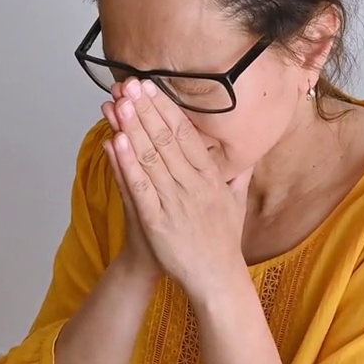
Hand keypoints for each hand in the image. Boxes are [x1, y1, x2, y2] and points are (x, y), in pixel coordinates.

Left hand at [105, 80, 252, 301]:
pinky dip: (126, 163)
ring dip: (133, 127)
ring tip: (118, 102)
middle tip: (130, 83)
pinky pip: (139, 187)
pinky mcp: (158, 221)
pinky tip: (115, 141)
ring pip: (151, 157)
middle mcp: (194, 185)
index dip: (167, 108)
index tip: (153, 85)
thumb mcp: (236, 204)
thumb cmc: (223, 244)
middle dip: (147, 109)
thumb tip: (248, 155)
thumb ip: (238, 176)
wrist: (217, 280)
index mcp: (211, 177)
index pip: (187, 134)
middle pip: (166, 139)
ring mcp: (175, 202)